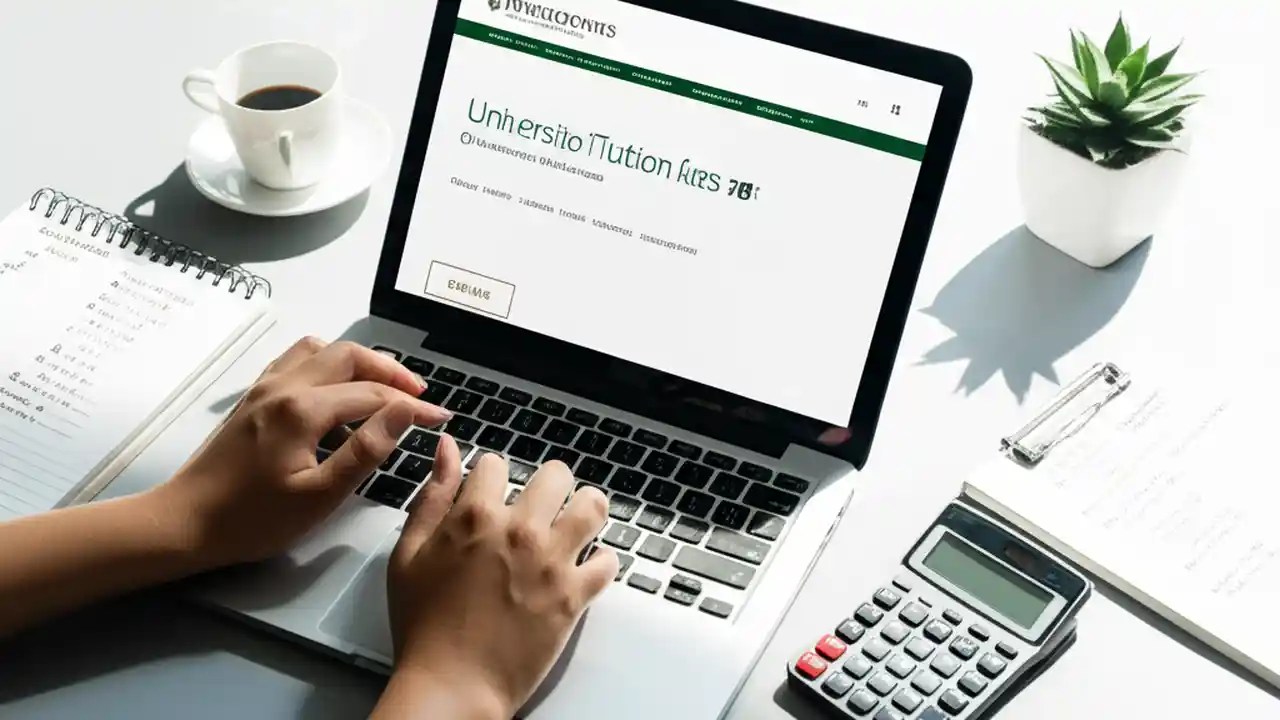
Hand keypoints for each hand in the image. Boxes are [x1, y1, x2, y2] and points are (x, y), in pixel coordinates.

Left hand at [150, 337, 451, 569]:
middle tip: (419, 395)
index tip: (440, 418)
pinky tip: (335, 389)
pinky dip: (327, 364)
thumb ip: (366, 451)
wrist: (185, 523)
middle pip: (349, 356)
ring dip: (358, 362)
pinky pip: (297, 361)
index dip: (412, 405)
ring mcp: (265, 388)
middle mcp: (284, 386)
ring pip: (321, 351)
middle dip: (391, 371)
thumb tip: (403, 414)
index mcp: (303, 410)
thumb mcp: (320, 496)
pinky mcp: (253, 398)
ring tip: (383, 388)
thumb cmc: (253, 520)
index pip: (373, 396)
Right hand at [383, 441, 617, 717]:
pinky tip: (586, 569)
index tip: (495, 493)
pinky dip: (601, 563)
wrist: (451, 685)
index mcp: (474, 517)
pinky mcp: (573, 596)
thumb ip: (431, 498)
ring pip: (593, 506)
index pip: (496, 464)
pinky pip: (608, 562)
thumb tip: (446, 449)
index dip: (493, 477)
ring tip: (577, 521)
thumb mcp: (408, 556)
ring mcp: (550, 562)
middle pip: (555, 474)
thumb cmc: (423, 628)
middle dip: (549, 485)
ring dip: (586, 510)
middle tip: (544, 504)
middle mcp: (518, 531)